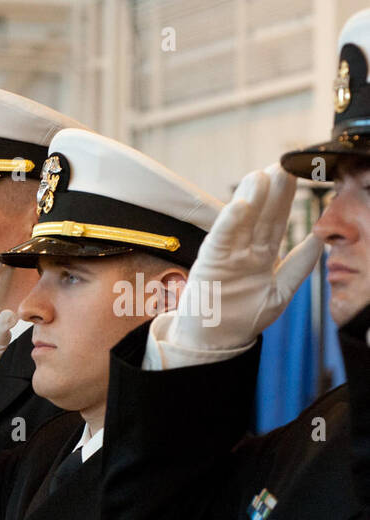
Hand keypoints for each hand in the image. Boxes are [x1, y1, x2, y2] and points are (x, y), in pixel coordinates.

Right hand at [160, 163, 321, 349]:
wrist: (213, 343)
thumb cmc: (243, 321)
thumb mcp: (280, 293)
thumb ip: (299, 266)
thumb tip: (321, 240)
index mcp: (261, 256)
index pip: (277, 222)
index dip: (286, 200)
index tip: (299, 176)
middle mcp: (244, 251)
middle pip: (261, 216)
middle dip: (272, 191)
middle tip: (283, 165)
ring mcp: (226, 255)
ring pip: (242, 222)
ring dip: (251, 198)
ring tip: (262, 174)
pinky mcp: (209, 263)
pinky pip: (221, 239)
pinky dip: (230, 222)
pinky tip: (240, 204)